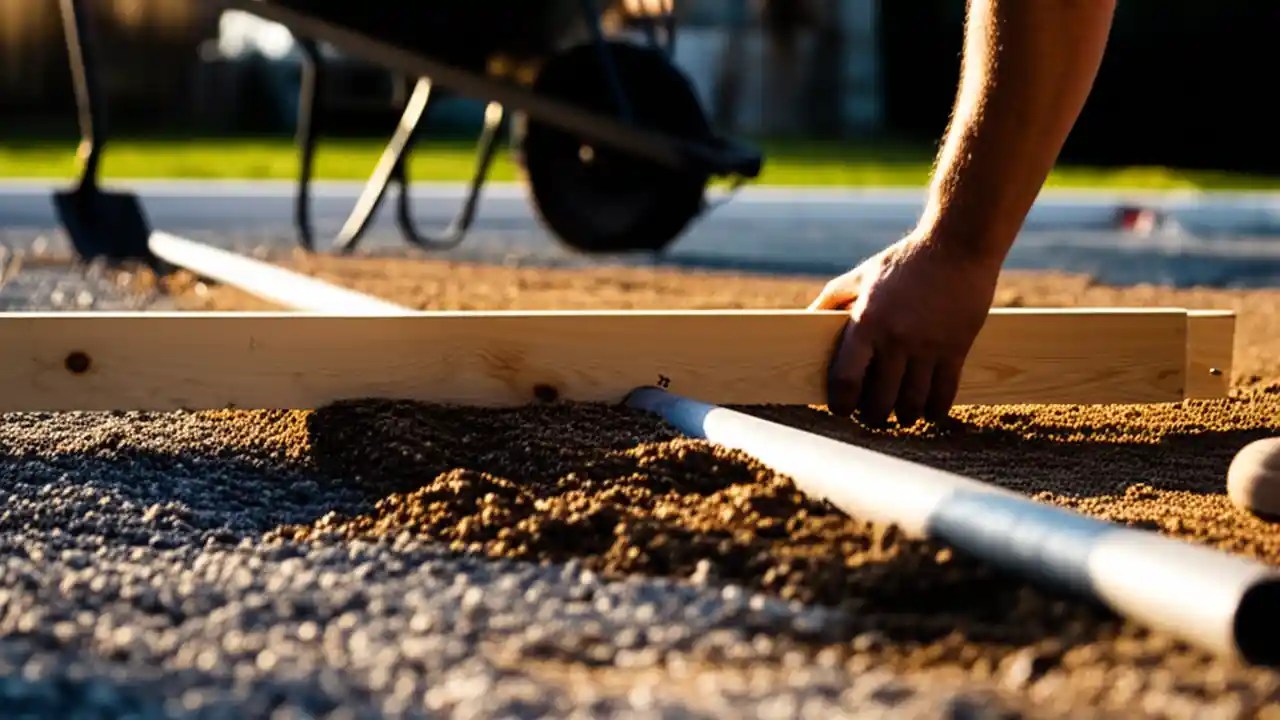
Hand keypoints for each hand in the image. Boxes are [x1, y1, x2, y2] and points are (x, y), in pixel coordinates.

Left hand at [808, 232, 1001, 425]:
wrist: (957, 245)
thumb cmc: (905, 261)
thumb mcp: (861, 274)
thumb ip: (831, 299)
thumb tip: (803, 319)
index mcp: (867, 323)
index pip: (846, 379)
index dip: (840, 403)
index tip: (840, 409)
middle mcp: (896, 339)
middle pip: (880, 401)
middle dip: (872, 416)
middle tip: (871, 416)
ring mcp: (928, 346)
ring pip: (912, 403)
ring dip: (903, 418)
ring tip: (899, 415)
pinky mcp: (956, 349)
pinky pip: (945, 394)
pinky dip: (934, 410)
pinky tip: (928, 412)